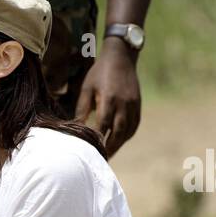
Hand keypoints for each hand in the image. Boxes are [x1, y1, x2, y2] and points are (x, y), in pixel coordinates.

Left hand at [75, 40, 140, 155]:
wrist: (121, 57)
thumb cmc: (99, 72)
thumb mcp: (87, 88)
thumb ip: (82, 109)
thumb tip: (77, 128)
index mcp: (109, 99)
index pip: (103, 125)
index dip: (98, 140)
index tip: (91, 151)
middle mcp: (124, 103)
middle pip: (118, 131)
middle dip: (110, 147)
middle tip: (101, 159)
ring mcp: (133, 104)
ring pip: (128, 130)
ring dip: (119, 144)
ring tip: (109, 154)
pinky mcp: (138, 104)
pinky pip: (134, 124)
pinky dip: (127, 135)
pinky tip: (119, 141)